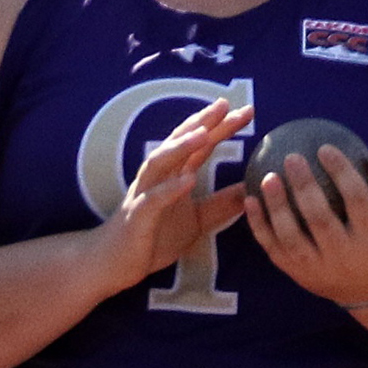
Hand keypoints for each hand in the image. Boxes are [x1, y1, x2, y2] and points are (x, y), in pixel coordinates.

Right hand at [91, 98, 253, 294]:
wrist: (116, 262)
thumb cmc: (154, 237)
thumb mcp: (196, 220)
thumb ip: (221, 205)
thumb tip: (252, 190)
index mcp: (173, 175)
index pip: (200, 145)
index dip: (221, 127)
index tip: (246, 111)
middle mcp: (158, 176)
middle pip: (180, 142)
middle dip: (203, 122)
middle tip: (226, 105)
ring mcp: (145, 193)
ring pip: (161, 162)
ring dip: (182, 146)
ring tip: (205, 133)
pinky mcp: (137, 215)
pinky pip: (153, 199)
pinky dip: (170, 188)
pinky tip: (188, 181)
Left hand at [244, 143, 367, 305]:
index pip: (358, 200)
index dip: (342, 172)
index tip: (324, 147)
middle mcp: (344, 254)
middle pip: (321, 219)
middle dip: (305, 187)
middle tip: (292, 157)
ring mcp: (317, 267)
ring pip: (292, 237)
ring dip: (277, 207)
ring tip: (267, 177)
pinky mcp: (296, 273)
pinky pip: (273, 247)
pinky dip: (259, 225)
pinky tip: (249, 199)